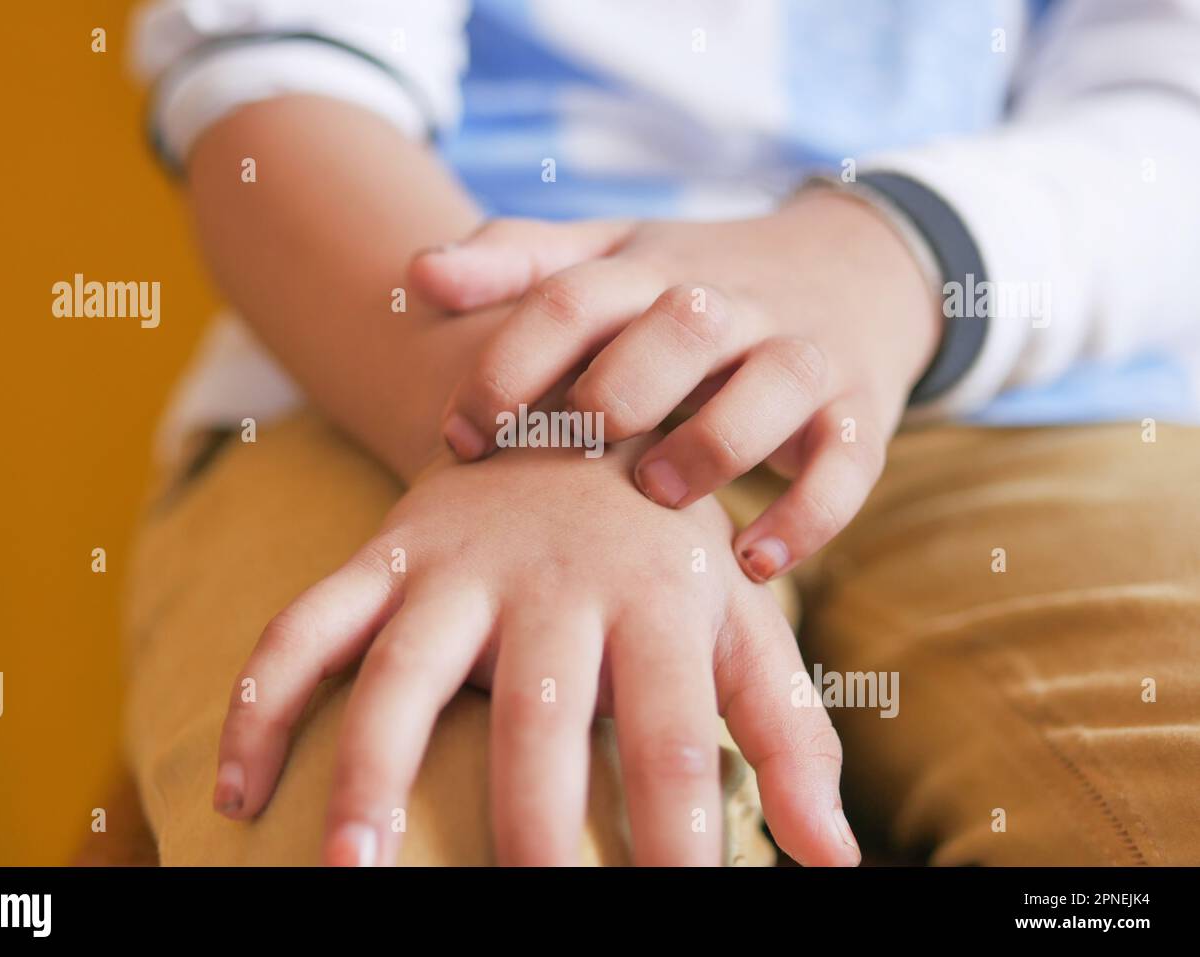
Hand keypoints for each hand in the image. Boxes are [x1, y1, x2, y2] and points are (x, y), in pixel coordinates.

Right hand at [212, 438, 859, 865]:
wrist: (581, 404)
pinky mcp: (386, 553)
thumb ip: (788, 733)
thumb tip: (838, 863)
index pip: (671, 738)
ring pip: (400, 669)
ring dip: (369, 771)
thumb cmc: (670, 544)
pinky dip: (261, 699)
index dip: (675, 840)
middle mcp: (554, 582)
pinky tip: (240, 793)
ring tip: (351, 869)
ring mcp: (457, 565)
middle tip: (528, 910)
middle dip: (527, 828)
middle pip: (536, 719)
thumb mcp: (743, 618)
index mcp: (656, 601)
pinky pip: (305, 624)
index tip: (676, 912)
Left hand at [410, 190, 940, 580]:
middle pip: (678, 327)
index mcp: (653, 271)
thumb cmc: (694, 284)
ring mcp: (802, 354)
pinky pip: (850, 461)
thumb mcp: (612, 254)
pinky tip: (752, 564)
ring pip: (772, 385)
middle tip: (563, 452)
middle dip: (616, 388)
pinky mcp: (860, 410)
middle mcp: (730, 305)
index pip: (575, 299)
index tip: (458, 438)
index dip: (508, 367)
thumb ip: (519, 262)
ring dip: (714, 440)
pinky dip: (809, 514)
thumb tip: (416, 272)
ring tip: (659, 493)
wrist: (852, 268)